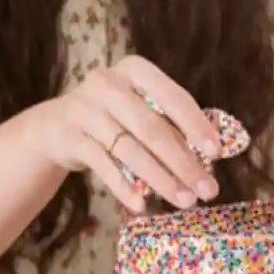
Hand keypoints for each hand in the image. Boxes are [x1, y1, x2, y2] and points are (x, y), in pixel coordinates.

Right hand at [33, 55, 225, 213]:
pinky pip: (103, 165)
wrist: (56, 126)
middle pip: (152, 127)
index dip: (196, 125)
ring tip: (183, 200)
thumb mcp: (139, 107)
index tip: (217, 153)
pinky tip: (142, 205)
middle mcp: (107, 83)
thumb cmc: (113, 116)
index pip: (172, 96)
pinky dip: (124, 187)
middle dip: (183, 161)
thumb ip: (170, 122)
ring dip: (160, 179)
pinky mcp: (69, 135)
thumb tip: (211, 155)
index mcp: (134, 69)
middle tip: (207, 189)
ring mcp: (84, 109)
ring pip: (129, 149)